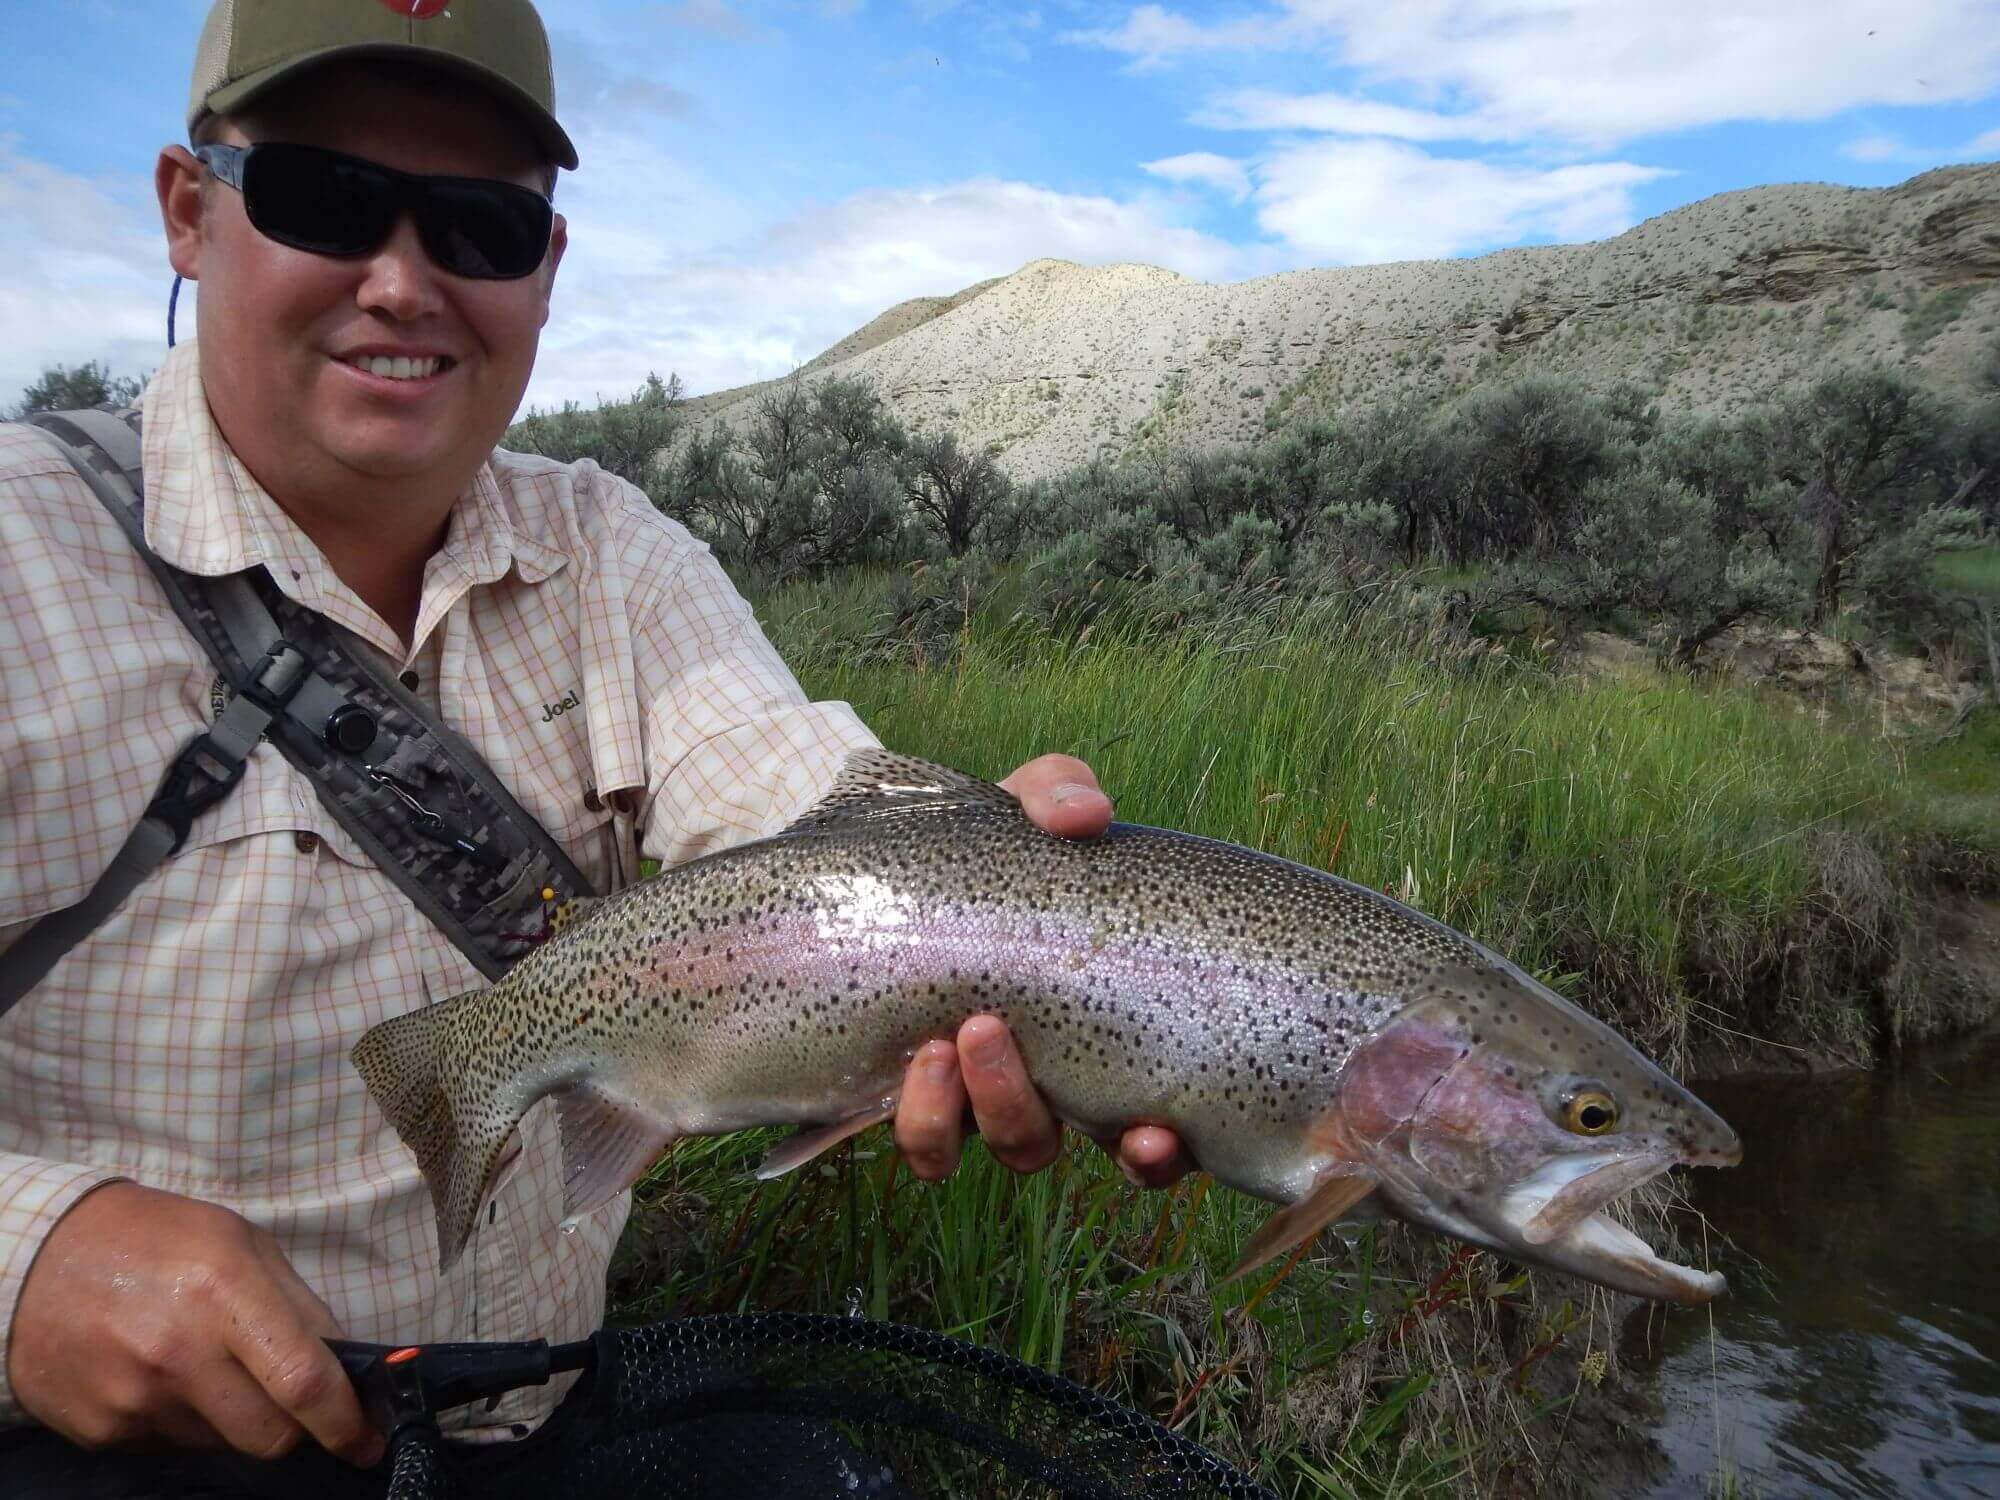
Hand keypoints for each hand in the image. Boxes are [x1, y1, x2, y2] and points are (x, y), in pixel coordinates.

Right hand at [8, 1181, 382, 1465]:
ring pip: (225, 1444)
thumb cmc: (157, 1239)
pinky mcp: (102, 1432)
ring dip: (237, 1418)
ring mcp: (134, 1401)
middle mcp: (177, 1355)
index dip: (346, 1421)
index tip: (369, 1439)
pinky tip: (166, 1378)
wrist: (39, 1259)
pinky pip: (175, 1446)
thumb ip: (300, 1308)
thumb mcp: (241, 1244)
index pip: (302, 1382)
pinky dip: (189, 1422)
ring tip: (210, 1366)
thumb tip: (349, 1367)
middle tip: (292, 1399)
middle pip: (270, 1437)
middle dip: (297, 1427)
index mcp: (222, 1293)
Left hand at [894, 754, 1194, 1188]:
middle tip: (988, 1028)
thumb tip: (1088, 814)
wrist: (894, 860)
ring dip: (977, 1108)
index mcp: (1098, 1032)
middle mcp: (1050, 1082)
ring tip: (943, 1043)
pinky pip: (932, 1148)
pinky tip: (917, 1064)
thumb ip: (1060, 795)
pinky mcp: (918, 1097)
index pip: (1151, 1127)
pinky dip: (928, 1121)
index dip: (1162, 1156)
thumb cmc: (989, 844)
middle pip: (1062, 1143)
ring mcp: (981, 1097)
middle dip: (1027, 1107)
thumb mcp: (1027, 809)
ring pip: (1004, 1146)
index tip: (1156, 1135)